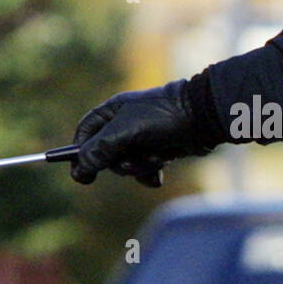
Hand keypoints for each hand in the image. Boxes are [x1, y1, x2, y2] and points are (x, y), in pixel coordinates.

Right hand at [69, 80, 212, 186]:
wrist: (203, 118)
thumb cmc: (161, 117)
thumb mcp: (124, 132)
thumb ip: (99, 150)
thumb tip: (79, 171)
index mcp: (112, 111)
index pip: (85, 132)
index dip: (80, 152)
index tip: (80, 172)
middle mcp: (124, 123)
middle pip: (105, 154)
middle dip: (118, 163)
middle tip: (129, 160)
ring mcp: (142, 138)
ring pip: (126, 165)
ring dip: (139, 167)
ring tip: (155, 157)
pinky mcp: (158, 149)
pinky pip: (144, 170)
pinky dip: (150, 172)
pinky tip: (160, 170)